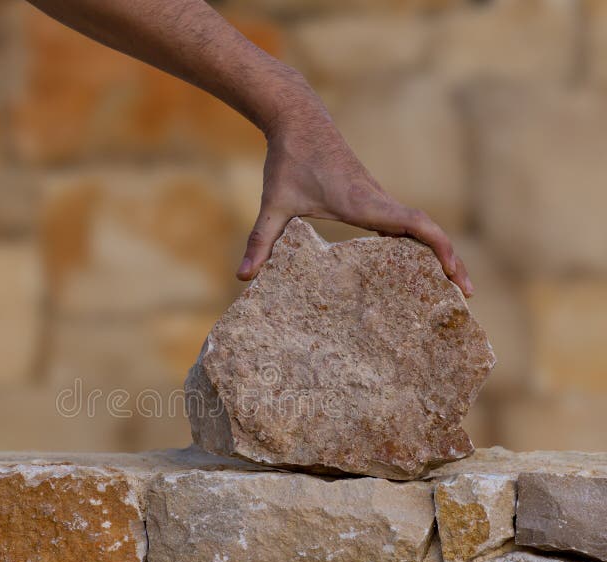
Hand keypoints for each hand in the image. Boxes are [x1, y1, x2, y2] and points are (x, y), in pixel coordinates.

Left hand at [236, 107, 473, 297]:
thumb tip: (242, 279)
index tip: (456, 275)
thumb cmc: (288, 160)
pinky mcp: (371, 197)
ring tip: (452, 284)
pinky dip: (418, 243)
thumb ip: (260, 242)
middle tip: (467, 294)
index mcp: (364, 204)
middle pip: (429, 231)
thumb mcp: (273, 205)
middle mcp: (379, 200)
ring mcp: (378, 198)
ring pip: (421, 226)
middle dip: (451, 260)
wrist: (298, 119)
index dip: (441, 249)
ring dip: (439, 252)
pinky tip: (414, 266)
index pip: (416, 226)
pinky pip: (404, 222)